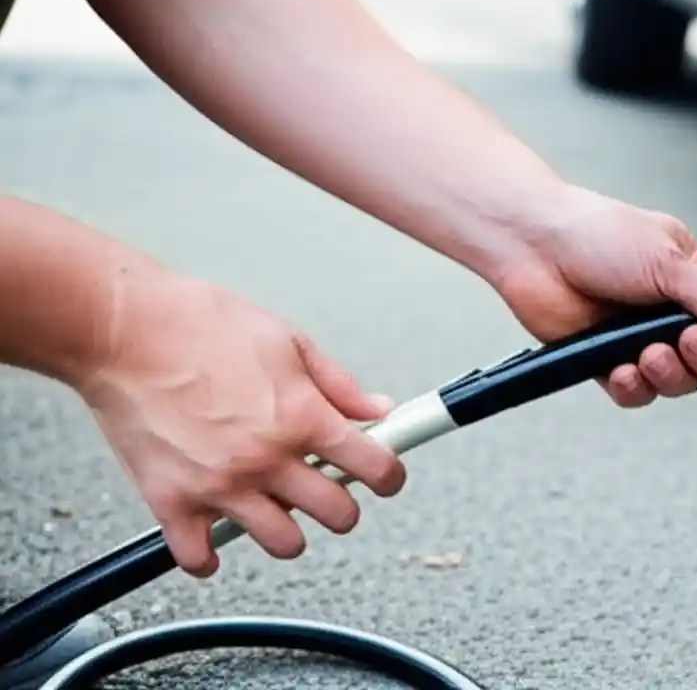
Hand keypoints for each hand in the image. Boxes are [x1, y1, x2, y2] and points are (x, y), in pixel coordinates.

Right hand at [75, 270, 404, 576]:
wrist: (121, 329)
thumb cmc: (197, 324)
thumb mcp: (288, 341)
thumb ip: (339, 385)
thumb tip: (379, 410)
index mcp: (300, 416)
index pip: (375, 467)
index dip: (390, 474)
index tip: (386, 475)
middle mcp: (265, 458)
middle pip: (338, 515)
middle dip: (343, 503)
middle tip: (331, 486)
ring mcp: (218, 486)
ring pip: (283, 543)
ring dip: (288, 530)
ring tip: (278, 504)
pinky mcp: (171, 501)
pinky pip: (199, 557)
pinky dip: (210, 554)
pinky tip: (217, 531)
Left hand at [489, 186, 696, 406]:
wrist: (534, 246)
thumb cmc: (597, 235)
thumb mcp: (672, 264)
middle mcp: (675, 314)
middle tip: (687, 339)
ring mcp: (642, 340)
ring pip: (679, 382)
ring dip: (668, 373)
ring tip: (648, 351)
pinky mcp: (609, 361)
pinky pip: (637, 393)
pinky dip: (633, 386)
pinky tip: (621, 367)